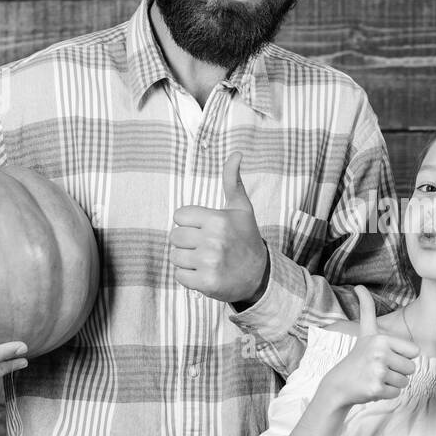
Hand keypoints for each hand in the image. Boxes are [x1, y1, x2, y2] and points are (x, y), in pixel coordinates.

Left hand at [169, 152, 269, 303]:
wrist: (260, 275)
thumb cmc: (246, 238)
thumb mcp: (241, 208)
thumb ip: (232, 181)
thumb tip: (236, 153)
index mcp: (218, 219)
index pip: (179, 216)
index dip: (190, 223)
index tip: (206, 230)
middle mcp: (213, 240)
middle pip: (174, 236)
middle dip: (186, 242)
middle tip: (206, 247)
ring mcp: (209, 262)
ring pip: (174, 256)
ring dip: (186, 260)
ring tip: (205, 260)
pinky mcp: (206, 283)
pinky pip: (179, 276)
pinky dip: (189, 277)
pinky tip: (205, 273)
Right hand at [318, 286, 419, 407]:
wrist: (339, 384)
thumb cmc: (358, 357)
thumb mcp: (365, 332)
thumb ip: (366, 309)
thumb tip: (359, 286)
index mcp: (382, 339)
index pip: (415, 352)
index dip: (403, 356)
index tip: (386, 356)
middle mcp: (380, 353)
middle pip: (412, 368)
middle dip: (399, 372)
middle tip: (379, 369)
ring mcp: (378, 371)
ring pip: (405, 382)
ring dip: (393, 383)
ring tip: (375, 377)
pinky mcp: (376, 388)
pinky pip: (397, 393)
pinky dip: (388, 394)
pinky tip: (373, 387)